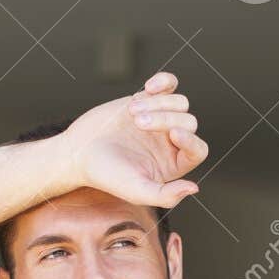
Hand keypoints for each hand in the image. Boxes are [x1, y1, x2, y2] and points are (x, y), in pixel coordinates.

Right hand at [59, 71, 207, 209]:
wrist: (80, 151)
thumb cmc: (107, 175)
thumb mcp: (137, 191)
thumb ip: (165, 196)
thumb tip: (194, 188)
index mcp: (174, 165)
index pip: (198, 149)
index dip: (191, 140)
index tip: (172, 134)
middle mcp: (171, 142)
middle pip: (188, 122)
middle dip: (165, 119)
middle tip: (138, 123)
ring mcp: (162, 119)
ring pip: (180, 102)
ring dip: (158, 103)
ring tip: (132, 113)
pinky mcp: (149, 99)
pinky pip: (170, 84)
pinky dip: (163, 81)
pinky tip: (148, 88)